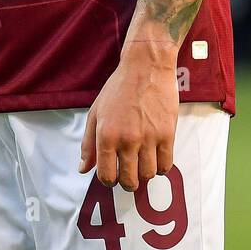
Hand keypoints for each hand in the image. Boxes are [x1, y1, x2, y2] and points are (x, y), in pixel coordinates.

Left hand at [79, 47, 178, 190]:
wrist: (146, 67)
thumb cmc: (119, 88)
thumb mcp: (96, 112)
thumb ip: (88, 143)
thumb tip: (83, 169)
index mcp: (106, 135)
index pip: (106, 175)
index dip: (109, 181)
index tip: (113, 177)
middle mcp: (127, 139)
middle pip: (129, 180)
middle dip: (128, 182)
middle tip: (129, 175)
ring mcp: (149, 137)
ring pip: (148, 175)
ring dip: (145, 174)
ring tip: (143, 162)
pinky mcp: (167, 134)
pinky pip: (166, 165)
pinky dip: (161, 167)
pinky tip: (156, 157)